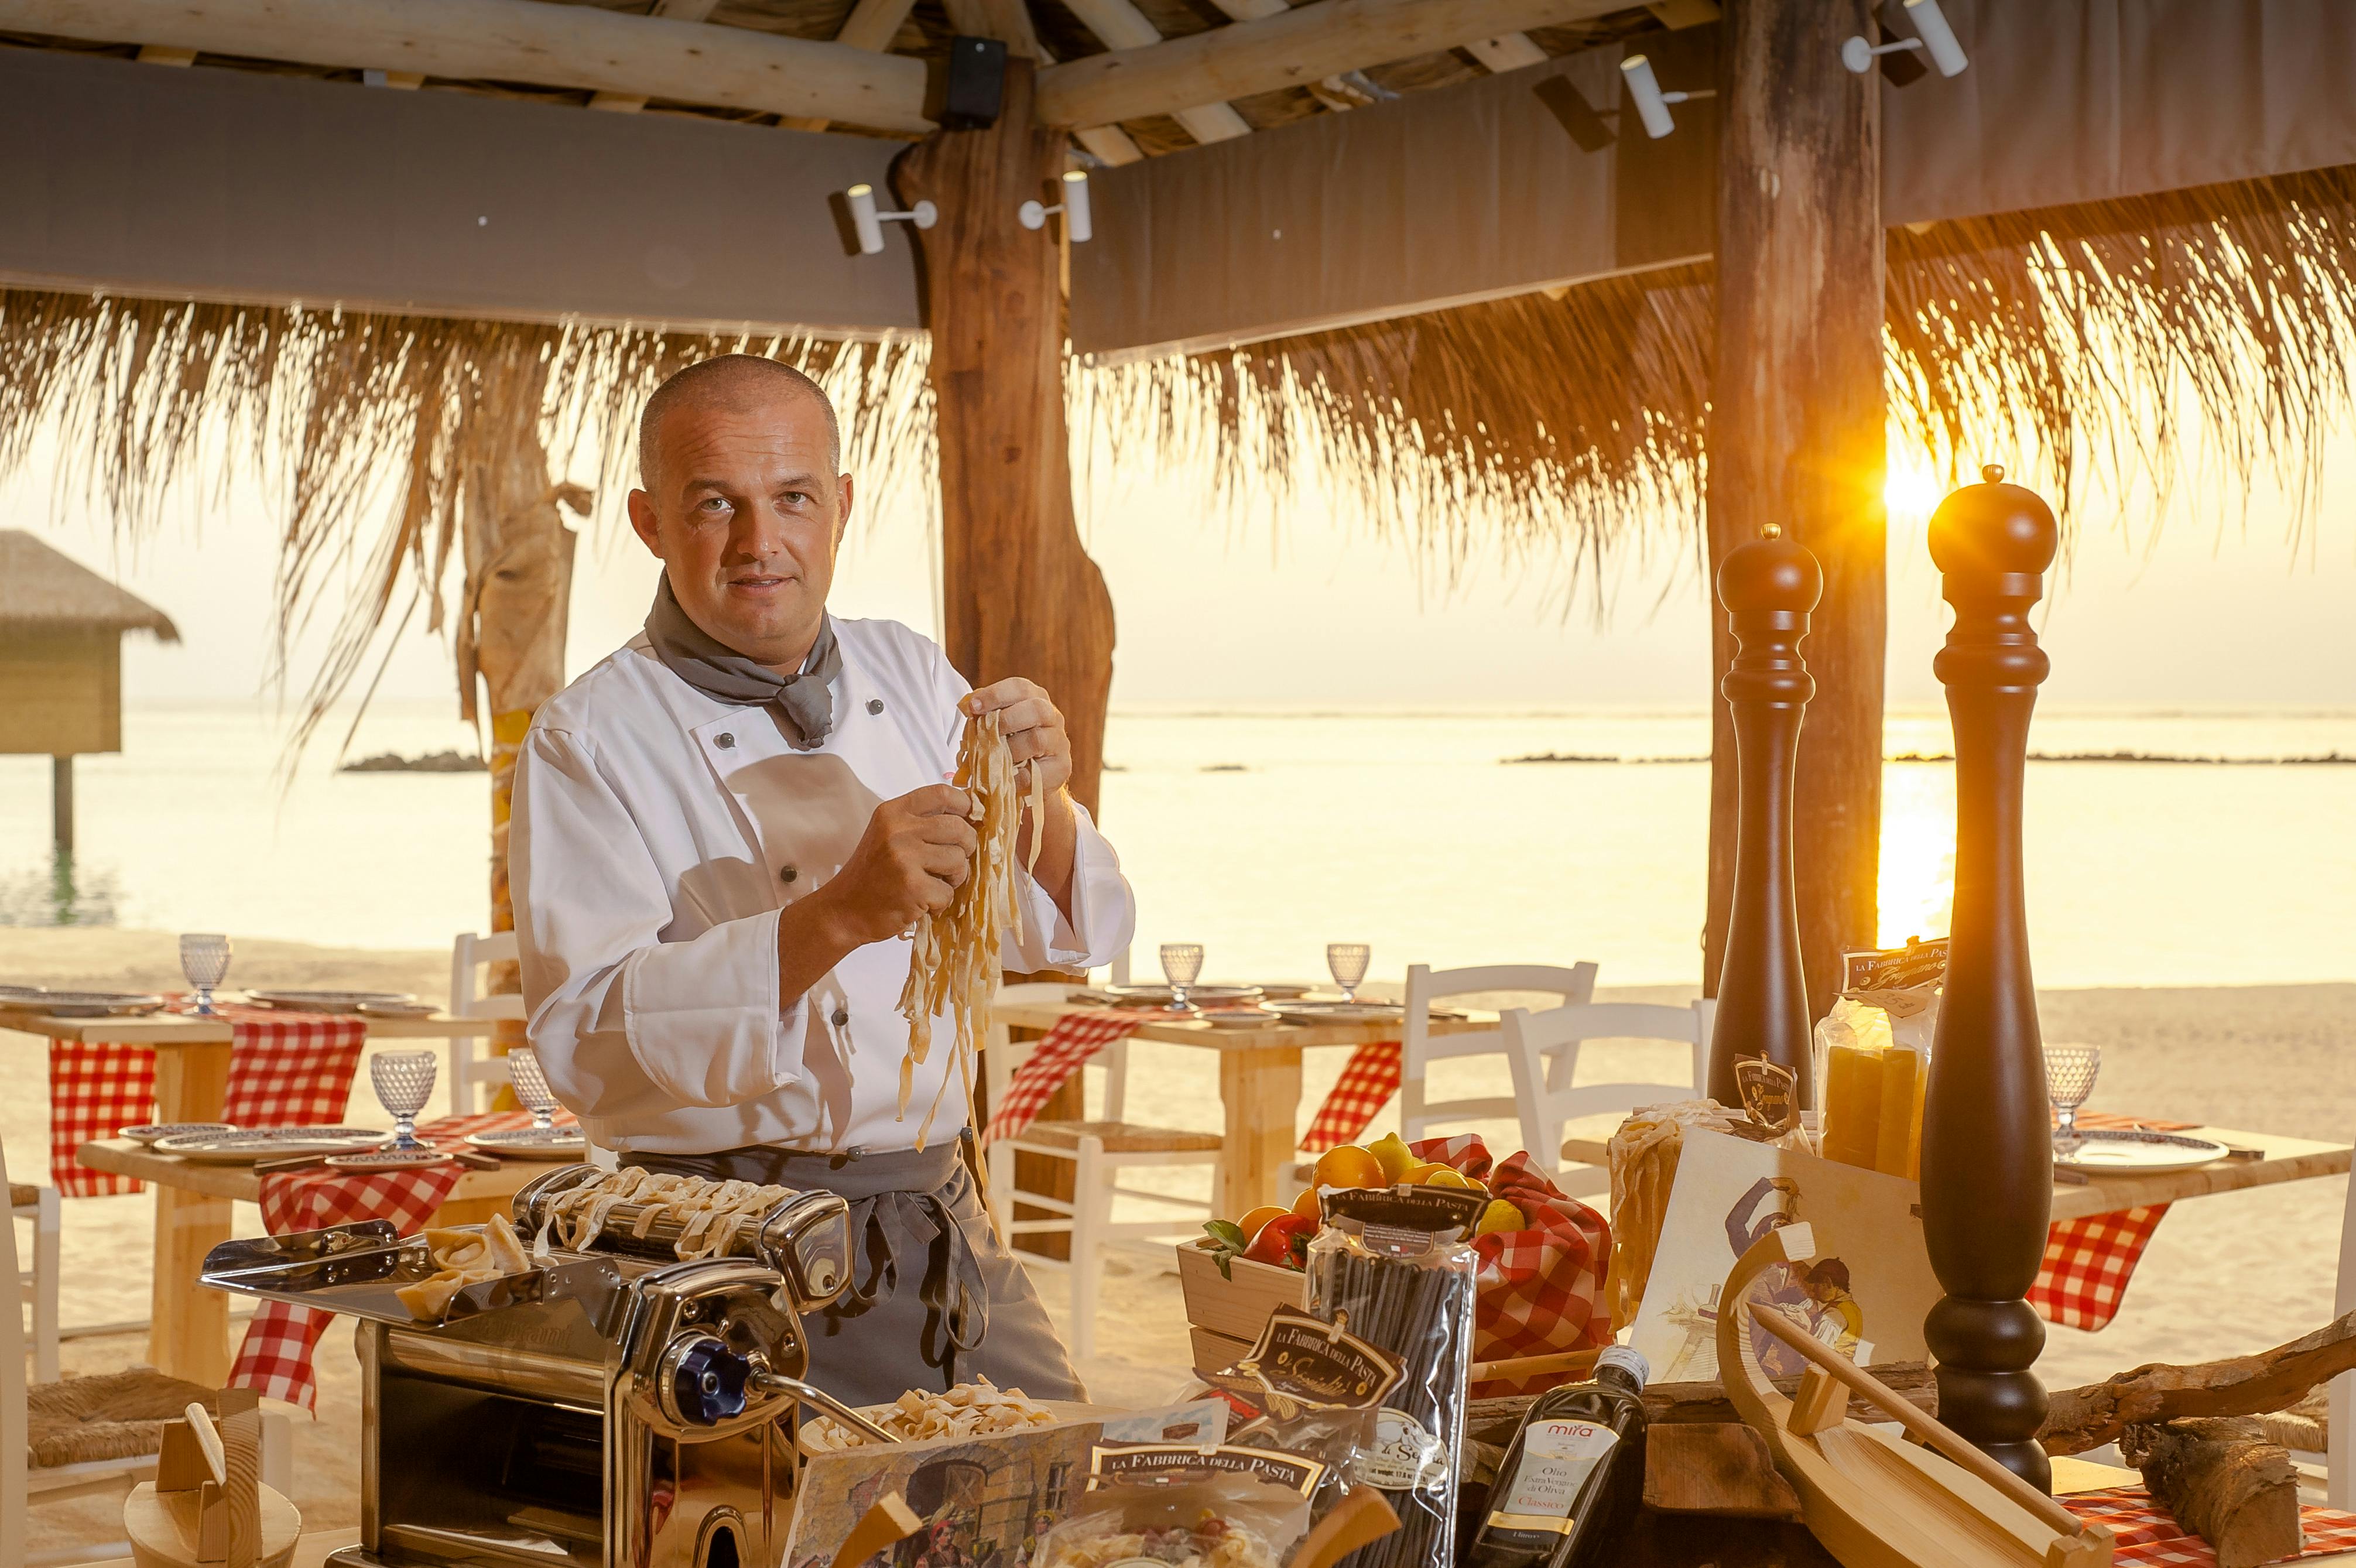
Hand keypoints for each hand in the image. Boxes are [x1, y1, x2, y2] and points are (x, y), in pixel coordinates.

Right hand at [817, 785, 977, 944]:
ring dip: (954, 877)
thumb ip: (920, 822)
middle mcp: (897, 830)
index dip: (964, 805)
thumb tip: (970, 815)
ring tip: (934, 884)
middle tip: (952, 863)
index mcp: (892, 812)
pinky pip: (949, 891)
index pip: (942, 793)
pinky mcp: (913, 887)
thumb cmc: (871, 875)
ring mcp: (904, 859)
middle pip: (959, 827)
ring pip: (959, 860)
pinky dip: (940, 902)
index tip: (969, 818)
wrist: (843, 911)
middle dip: (966, 847)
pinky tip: (922, 903)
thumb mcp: (887, 835)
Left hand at [964, 678, 1070, 794]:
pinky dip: (1016, 776)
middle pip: (1036, 709)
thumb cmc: (1009, 745)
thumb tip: (967, 707)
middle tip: (987, 732)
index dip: (995, 695)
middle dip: (1007, 719)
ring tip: (995, 757)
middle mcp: (1052, 716)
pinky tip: (1006, 777)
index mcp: (1034, 698)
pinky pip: (1037, 770)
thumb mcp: (995, 725)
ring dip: (1010, 749)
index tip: (973, 707)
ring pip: (1037, 739)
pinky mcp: (1062, 767)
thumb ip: (983, 714)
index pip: (1019, 687)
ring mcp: (1060, 741)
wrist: (1031, 778)